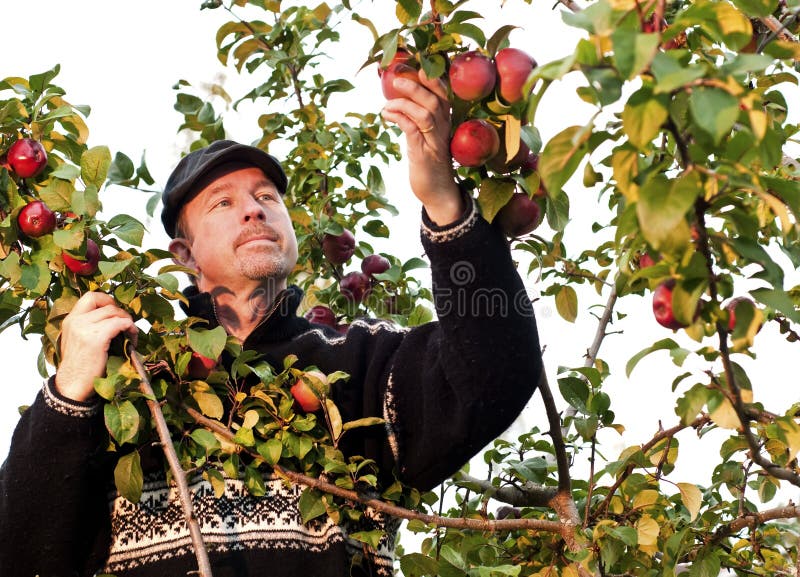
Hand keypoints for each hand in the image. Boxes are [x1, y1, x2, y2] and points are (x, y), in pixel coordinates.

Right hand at [55, 291, 137, 401]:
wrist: (72, 386)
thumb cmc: (79, 367)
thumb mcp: (78, 341)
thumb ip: (89, 327)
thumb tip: (112, 318)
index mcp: (70, 320)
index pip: (90, 296)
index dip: (107, 300)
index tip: (116, 312)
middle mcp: (76, 320)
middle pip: (104, 302)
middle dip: (119, 310)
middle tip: (126, 322)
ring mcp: (85, 327)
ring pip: (114, 312)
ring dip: (127, 321)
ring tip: (130, 333)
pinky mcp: (97, 337)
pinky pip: (121, 323)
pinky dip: (131, 329)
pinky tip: (132, 340)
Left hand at [381, 70, 463, 225]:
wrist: (438, 192)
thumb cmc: (429, 163)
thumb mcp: (425, 137)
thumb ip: (416, 118)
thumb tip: (397, 101)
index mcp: (445, 121)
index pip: (442, 93)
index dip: (430, 77)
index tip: (414, 65)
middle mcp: (443, 128)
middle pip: (435, 98)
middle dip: (415, 85)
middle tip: (395, 78)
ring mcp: (435, 140)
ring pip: (426, 112)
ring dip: (404, 102)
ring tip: (387, 102)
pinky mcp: (424, 153)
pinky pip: (413, 129)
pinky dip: (399, 118)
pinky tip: (387, 115)